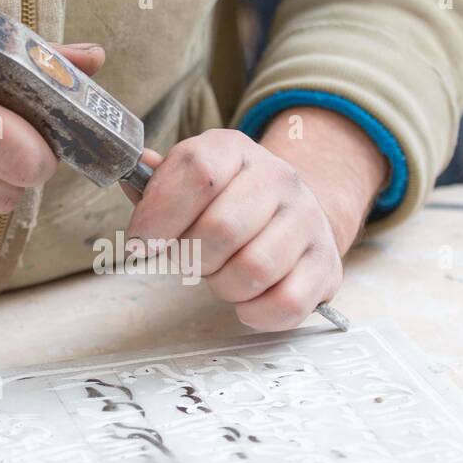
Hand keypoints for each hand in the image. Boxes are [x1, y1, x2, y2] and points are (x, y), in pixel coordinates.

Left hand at [126, 108, 386, 329]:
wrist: (292, 215)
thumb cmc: (226, 204)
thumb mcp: (188, 181)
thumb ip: (156, 184)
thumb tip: (136, 175)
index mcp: (234, 150)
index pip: (196, 170)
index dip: (159, 214)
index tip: (141, 243)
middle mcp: (279, 178)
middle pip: (220, 229)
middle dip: (192, 258)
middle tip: (191, 260)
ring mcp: (308, 220)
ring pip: (253, 269)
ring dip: (224, 286)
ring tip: (223, 275)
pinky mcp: (326, 265)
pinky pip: (285, 303)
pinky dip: (256, 312)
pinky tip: (247, 300)